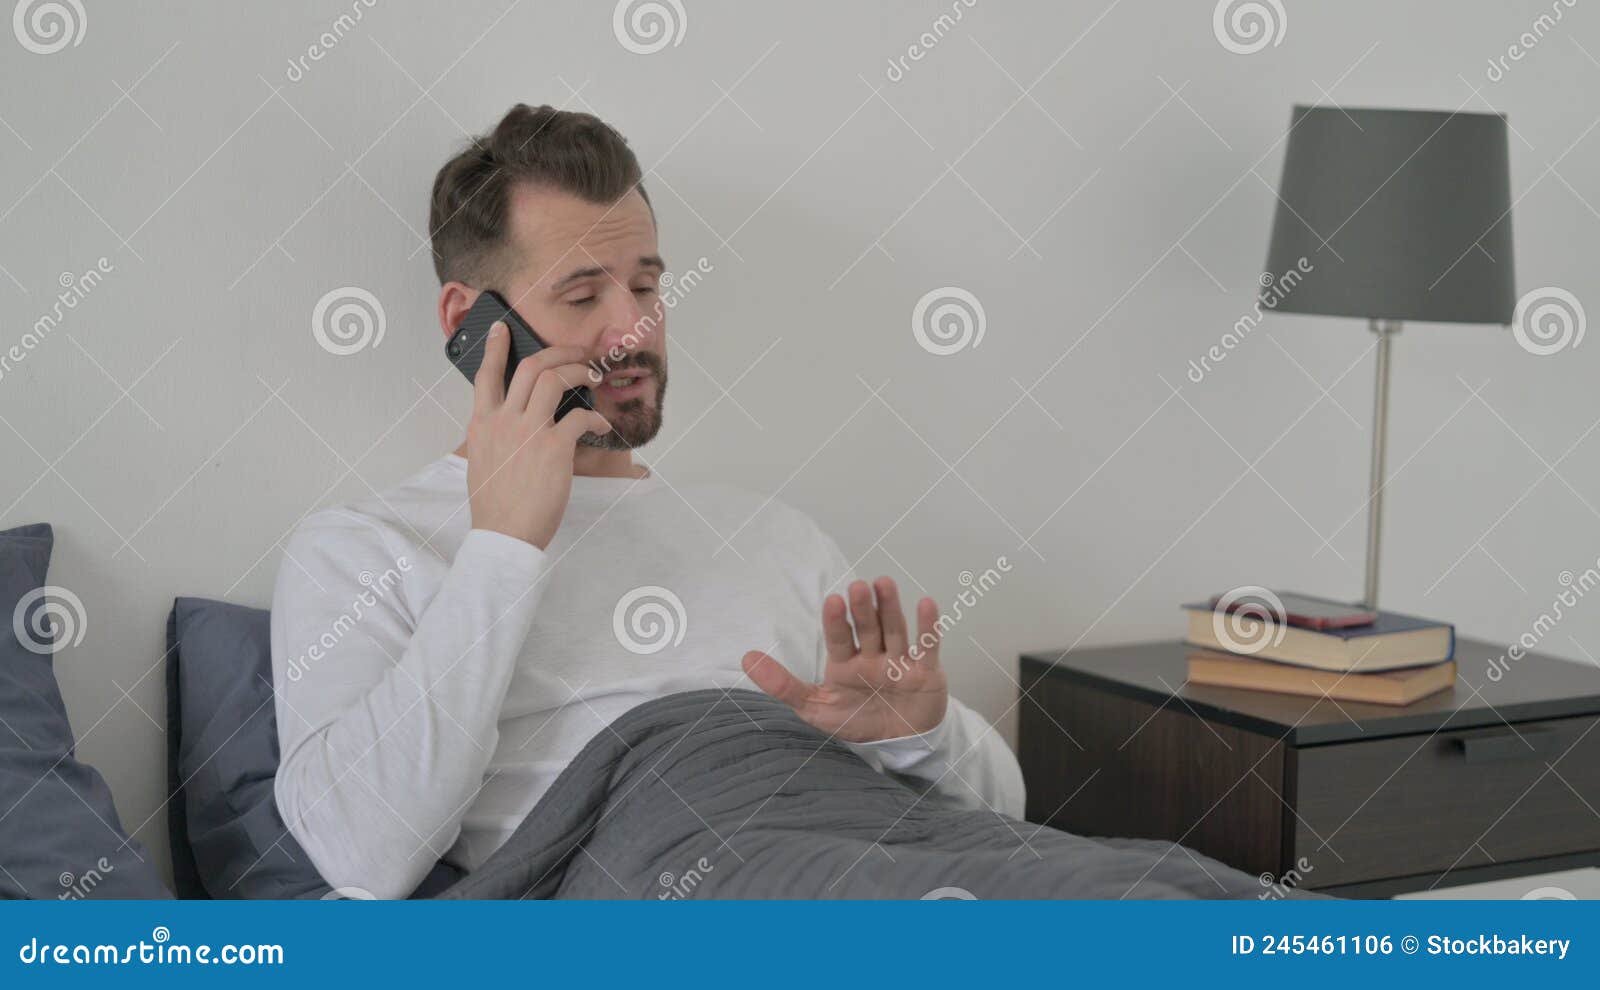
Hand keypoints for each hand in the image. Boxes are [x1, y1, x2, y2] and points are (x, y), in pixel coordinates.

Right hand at [465, 321, 610, 549]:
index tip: (502, 329)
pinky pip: (581, 417)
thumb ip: (492, 436)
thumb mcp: (481, 461)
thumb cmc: (496, 505)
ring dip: (580, 372)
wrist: (504, 534)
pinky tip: (602, 424)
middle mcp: (503, 420)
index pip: (486, 375)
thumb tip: (507, 424)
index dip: (496, 348)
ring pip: (555, 380)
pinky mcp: (554, 448)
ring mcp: (528, 431)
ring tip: (593, 376)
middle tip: (577, 352)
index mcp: (482, 423)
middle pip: (531, 367)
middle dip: (559, 352)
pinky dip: (595, 417)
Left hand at [742, 577, 947, 742]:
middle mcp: (873, 656)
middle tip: (857, 586)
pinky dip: (928, 628)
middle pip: (867, 627)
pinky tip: (927, 604)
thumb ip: (782, 685)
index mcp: (846, 663)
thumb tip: (745, 658)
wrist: (899, 744)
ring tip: (884, 583)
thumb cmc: (857, 721)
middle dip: (863, 608)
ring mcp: (900, 662)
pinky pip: (928, 648)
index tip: (831, 600)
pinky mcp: (926, 672)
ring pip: (895, 631)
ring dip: (890, 608)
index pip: (839, 638)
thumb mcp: (815, 708)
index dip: (836, 621)